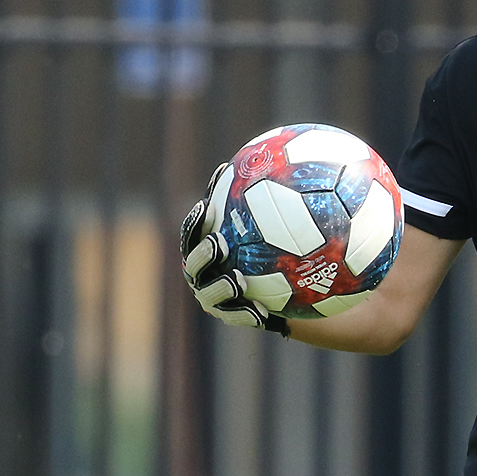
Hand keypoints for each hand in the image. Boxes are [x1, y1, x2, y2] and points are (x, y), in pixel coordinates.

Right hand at [181, 163, 290, 335]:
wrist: (282, 291)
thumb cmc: (268, 249)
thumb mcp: (267, 225)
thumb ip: (258, 199)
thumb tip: (266, 158)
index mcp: (203, 247)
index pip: (193, 232)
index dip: (196, 221)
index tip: (205, 207)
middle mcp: (202, 273)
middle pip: (195, 263)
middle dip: (203, 254)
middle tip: (218, 243)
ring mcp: (213, 298)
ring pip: (212, 294)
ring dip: (222, 286)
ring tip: (237, 279)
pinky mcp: (231, 317)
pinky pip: (238, 317)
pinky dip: (248, 314)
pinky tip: (263, 312)